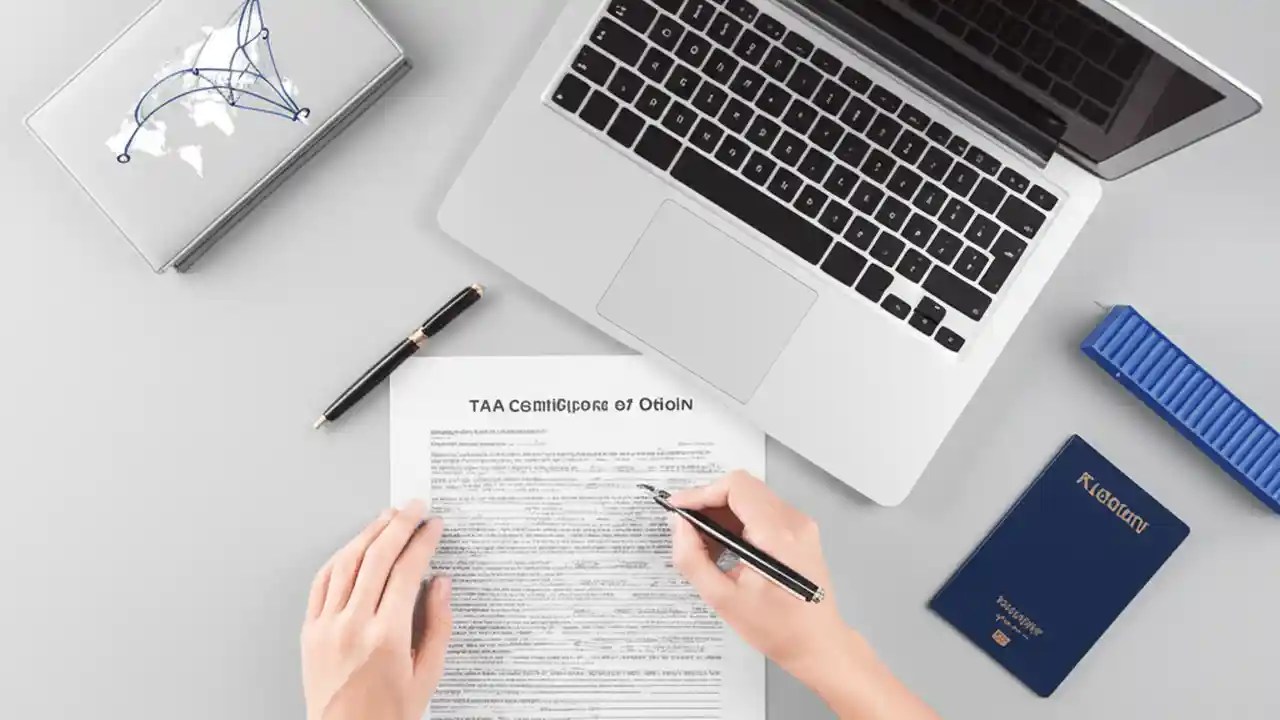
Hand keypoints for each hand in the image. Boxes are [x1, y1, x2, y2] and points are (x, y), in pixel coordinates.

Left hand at [301, 501, 452, 719]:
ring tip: (387, 517)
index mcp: (387, 637)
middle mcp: (353, 626)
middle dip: (399, 525)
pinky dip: (340, 557)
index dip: (423, 542)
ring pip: (346, 563)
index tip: (434, 527)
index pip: (407, 571)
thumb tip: (441, 584)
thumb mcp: (428, 676)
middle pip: (377, 558)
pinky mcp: (310, 631)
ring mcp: (326, 626)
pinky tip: (354, 547)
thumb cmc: (387, 716)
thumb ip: (438, 625)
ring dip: (369, 533)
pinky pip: (322, 582)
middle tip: (414, 508)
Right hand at [668, 471, 843, 674]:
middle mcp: (794, 521)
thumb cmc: (775, 628)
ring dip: (723, 511)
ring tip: (703, 540)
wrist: (818, 644)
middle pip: (743, 488)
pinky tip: (725, 545)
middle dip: (709, 502)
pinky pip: (763, 510)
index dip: (701, 493)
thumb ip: (692, 559)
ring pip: (752, 497)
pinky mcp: (801, 531)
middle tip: (686, 527)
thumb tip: (678, 525)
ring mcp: (801, 524)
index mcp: (777, 535)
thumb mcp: (723, 599)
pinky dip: (739, 520)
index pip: (736, 487)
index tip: (677, 509)